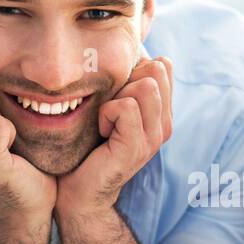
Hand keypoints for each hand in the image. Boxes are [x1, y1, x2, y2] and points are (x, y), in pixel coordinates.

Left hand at [54, 56, 172, 221]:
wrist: (79, 192)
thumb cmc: (89, 146)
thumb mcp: (111, 107)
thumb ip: (125, 83)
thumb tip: (132, 52)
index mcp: (162, 113)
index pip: (163, 66)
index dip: (134, 70)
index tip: (116, 94)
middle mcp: (164, 125)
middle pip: (155, 71)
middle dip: (125, 81)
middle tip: (109, 109)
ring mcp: (153, 138)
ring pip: (144, 86)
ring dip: (115, 98)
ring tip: (106, 121)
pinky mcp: (136, 147)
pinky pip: (126, 107)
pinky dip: (107, 113)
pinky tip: (101, 131)